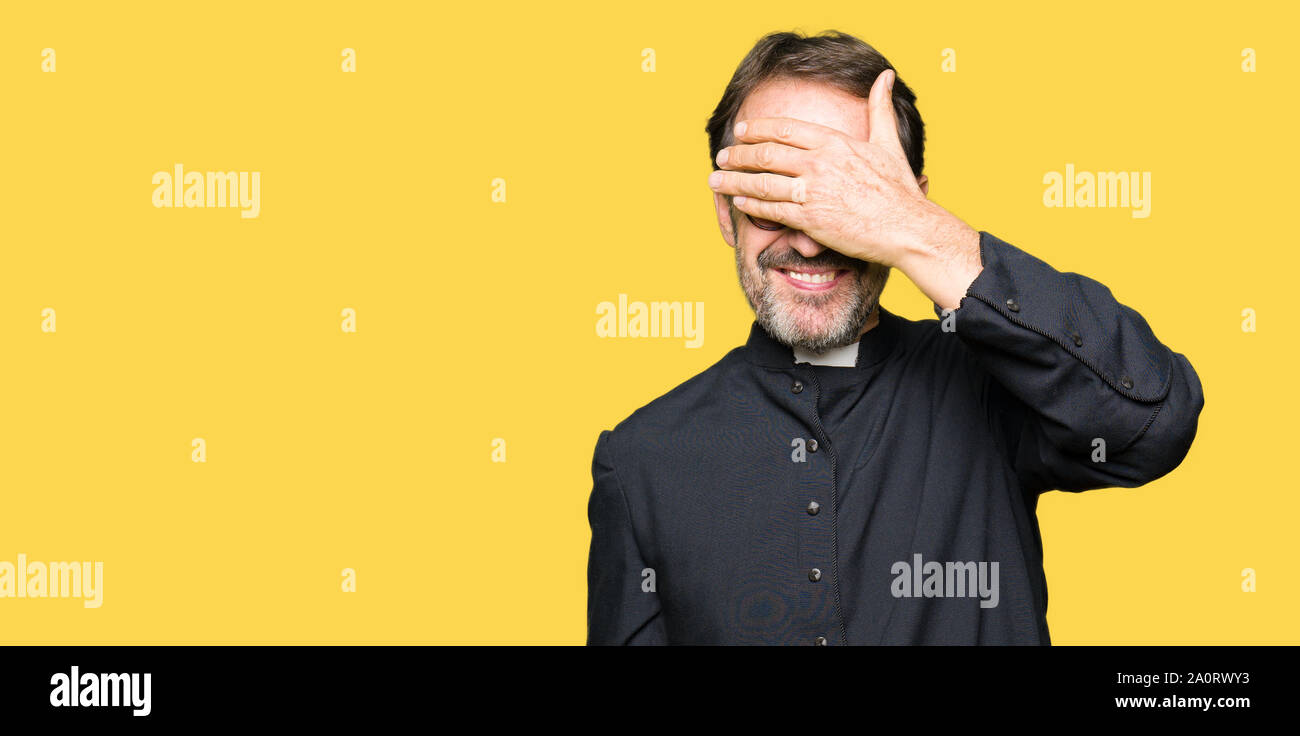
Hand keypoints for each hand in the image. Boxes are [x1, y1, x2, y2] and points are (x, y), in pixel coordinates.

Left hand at [708, 69, 982, 308]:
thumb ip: (880, 108)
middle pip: (766, 153)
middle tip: (722, 157)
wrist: (906, 227)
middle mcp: (820, 163)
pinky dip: (751, 206)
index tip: (741, 131)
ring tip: (716, 181)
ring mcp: (813, 191)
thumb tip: (885, 75)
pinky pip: (772, 210)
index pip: (784, 128)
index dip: (758, 129)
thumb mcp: (888, 142)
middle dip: (739, 155)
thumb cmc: (898, 189)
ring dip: (734, 181)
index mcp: (834, 142)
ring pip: (762, 183)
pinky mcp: (810, 219)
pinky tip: (738, 203)